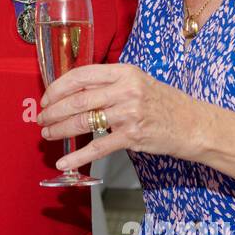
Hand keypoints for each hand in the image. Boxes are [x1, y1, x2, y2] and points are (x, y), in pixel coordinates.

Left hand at [37, 63, 203, 169]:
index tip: (46, 98)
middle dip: (53, 111)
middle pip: (78, 99)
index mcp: (123, 72)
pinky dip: (77, 156)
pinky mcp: (132, 136)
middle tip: (41, 119)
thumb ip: (109, 84)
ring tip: (47, 134)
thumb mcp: (138, 82)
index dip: (58, 87)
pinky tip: (64, 162)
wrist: (193, 124)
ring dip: (60, 130)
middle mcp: (125, 90)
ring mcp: (128, 113)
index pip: (81, 75)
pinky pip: (97, 147)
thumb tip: (74, 93)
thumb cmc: (163, 103)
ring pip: (83, 121)